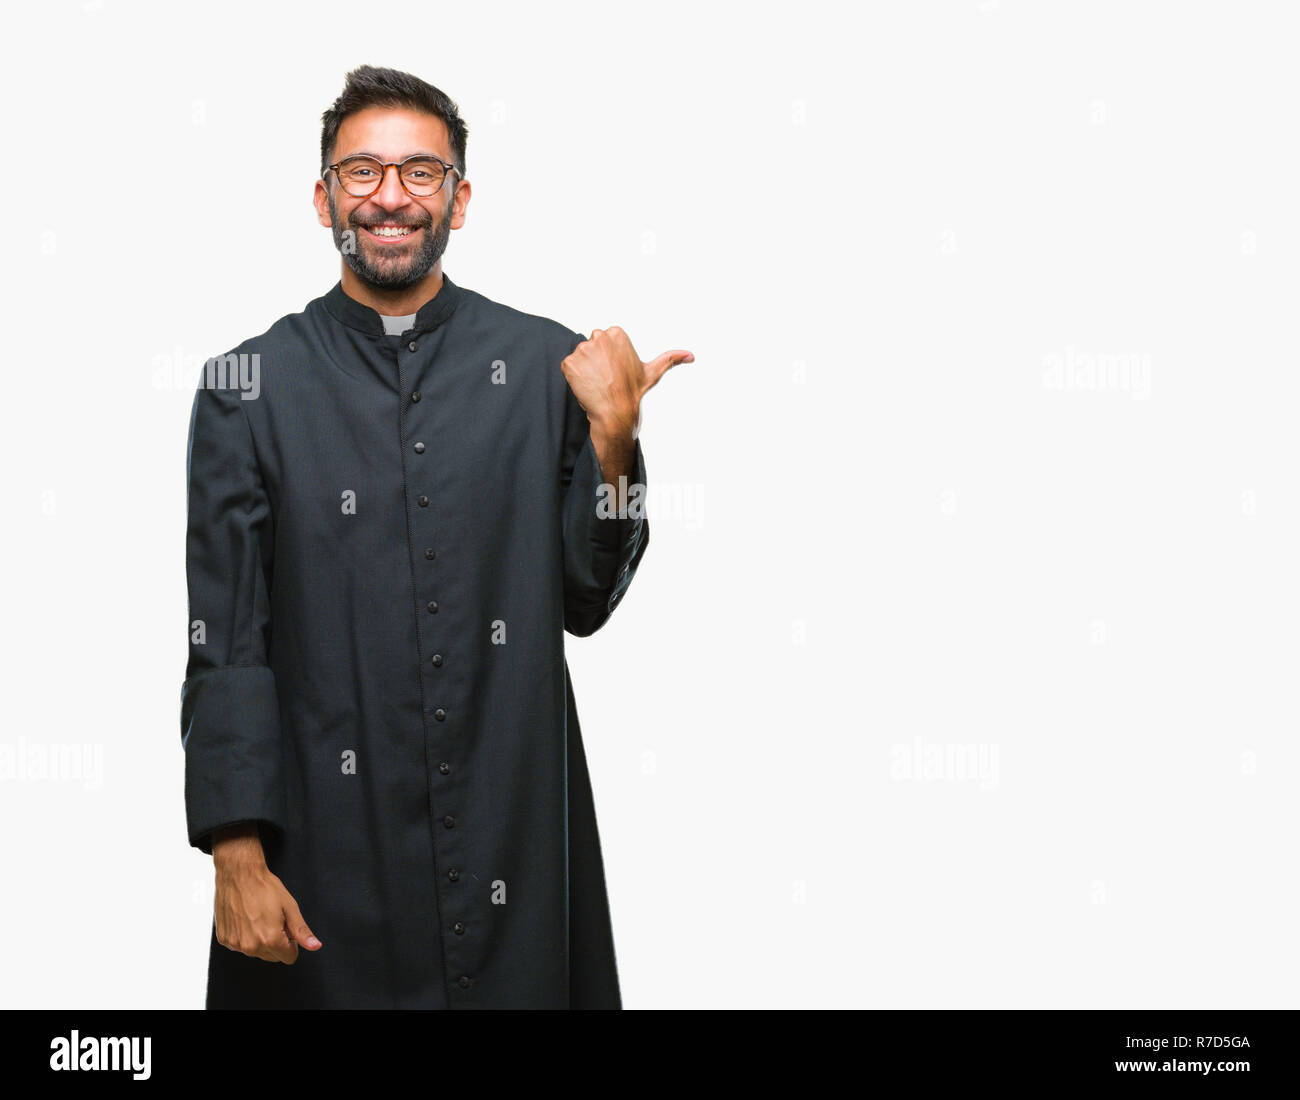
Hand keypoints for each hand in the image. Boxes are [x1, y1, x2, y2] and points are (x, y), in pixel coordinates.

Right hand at [213, 828, 320, 964]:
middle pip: (273, 957)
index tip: (287, 927)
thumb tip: (315, 946)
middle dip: (277, 942)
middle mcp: (250, 947)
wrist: (239, 874)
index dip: (292, 942)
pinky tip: (246, 918)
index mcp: (270, 940)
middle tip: (274, 920)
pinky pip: (241, 945)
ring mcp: (235, 944)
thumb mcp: (290, 907)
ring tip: (259, 916)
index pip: (289, 957)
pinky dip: (245, 935)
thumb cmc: (265, 888)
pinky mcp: (224, 939)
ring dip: (260, 940)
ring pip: (256, 952)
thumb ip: (301, 931)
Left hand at [561, 326, 692, 438]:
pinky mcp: (570, 363)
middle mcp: (599, 337)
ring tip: (596, 384)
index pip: (603, 341)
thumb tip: (691, 356)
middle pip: (589, 346)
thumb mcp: (652, 372)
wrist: (616, 411)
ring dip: (584, 370)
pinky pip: (568, 367)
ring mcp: (582, 350)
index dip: (607, 358)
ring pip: (579, 358)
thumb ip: (670, 359)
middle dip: (595, 361)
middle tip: (605, 379)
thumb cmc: (634, 392)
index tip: (615, 371)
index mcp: (617, 333)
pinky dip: (574, 377)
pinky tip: (586, 386)